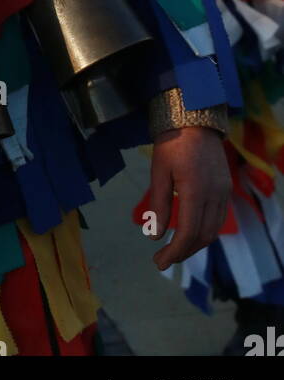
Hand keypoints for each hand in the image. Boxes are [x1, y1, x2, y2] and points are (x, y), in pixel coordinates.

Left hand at [146, 127, 230, 271]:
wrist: (196, 117)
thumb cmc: (172, 141)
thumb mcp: (159, 170)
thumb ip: (158, 203)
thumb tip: (154, 235)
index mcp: (195, 190)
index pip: (188, 232)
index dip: (174, 251)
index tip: (159, 261)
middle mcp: (214, 194)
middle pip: (203, 236)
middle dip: (183, 252)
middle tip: (163, 259)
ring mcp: (223, 191)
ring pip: (214, 229)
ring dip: (195, 244)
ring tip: (174, 249)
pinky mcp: (226, 188)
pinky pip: (218, 218)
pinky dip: (205, 230)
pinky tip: (190, 231)